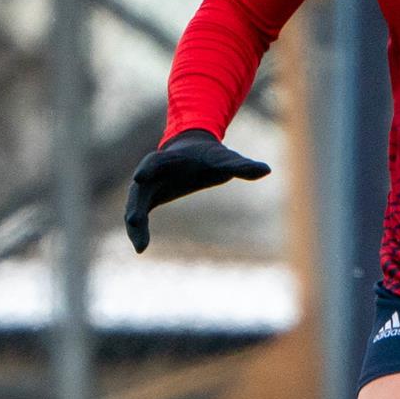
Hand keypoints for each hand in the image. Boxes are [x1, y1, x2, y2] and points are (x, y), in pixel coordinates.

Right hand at [125, 129, 269, 252]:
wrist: (192, 150)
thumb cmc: (210, 156)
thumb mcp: (226, 160)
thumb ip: (242, 166)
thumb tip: (266, 170)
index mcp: (170, 158)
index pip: (156, 161)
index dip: (148, 169)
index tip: (139, 178)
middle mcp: (153, 171)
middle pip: (139, 187)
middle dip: (135, 202)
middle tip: (133, 219)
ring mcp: (148, 185)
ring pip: (135, 205)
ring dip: (135, 223)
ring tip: (139, 244)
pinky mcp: (148, 199)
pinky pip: (139, 216)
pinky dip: (139, 231)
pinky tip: (141, 248)